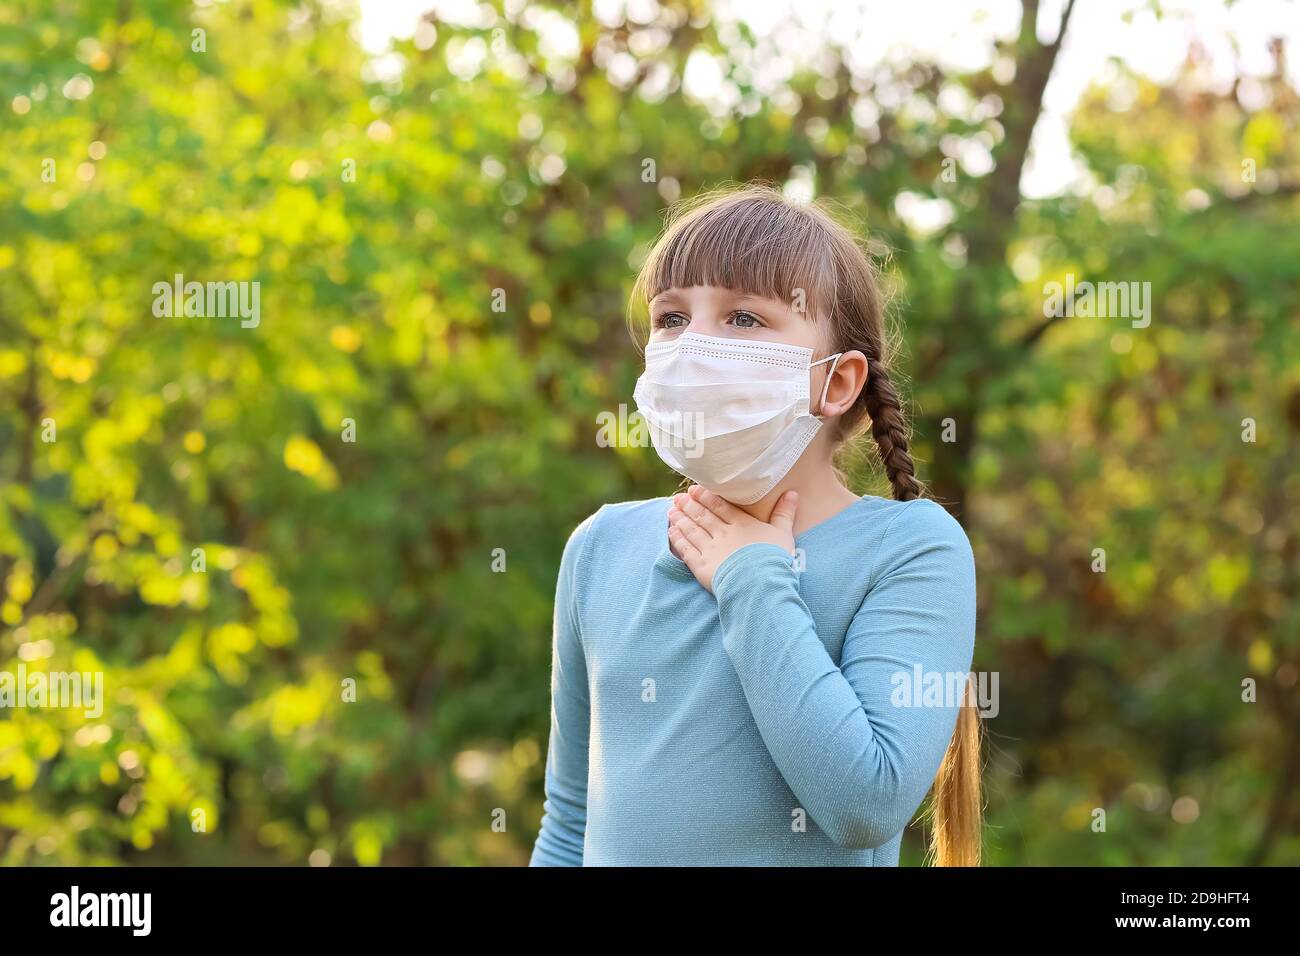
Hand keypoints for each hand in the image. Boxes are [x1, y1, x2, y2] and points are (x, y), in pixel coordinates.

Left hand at [667, 484, 797, 593]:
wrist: (760, 584)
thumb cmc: (775, 559)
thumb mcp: (784, 534)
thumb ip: (785, 513)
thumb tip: (793, 493)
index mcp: (742, 524)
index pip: (719, 506)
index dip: (705, 496)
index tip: (694, 489)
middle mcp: (723, 533)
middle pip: (702, 516)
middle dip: (689, 505)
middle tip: (678, 497)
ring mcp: (710, 549)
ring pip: (692, 530)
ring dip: (680, 519)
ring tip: (671, 510)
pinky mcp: (702, 566)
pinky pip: (686, 549)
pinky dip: (677, 539)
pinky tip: (671, 531)